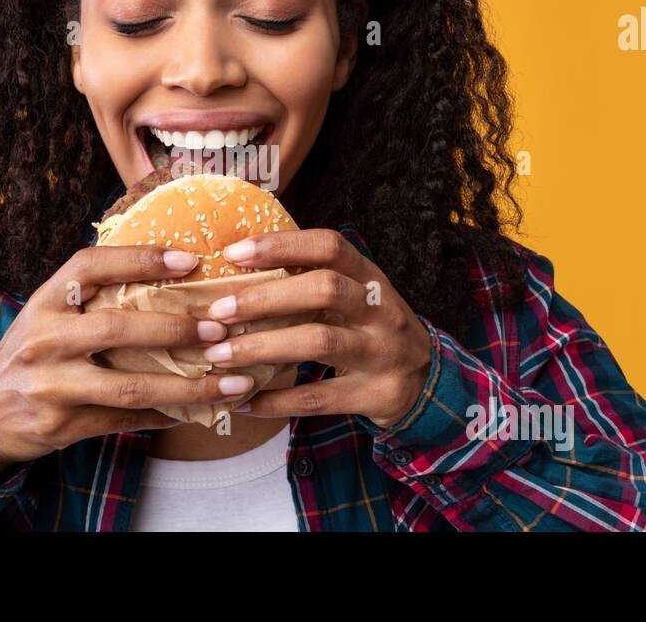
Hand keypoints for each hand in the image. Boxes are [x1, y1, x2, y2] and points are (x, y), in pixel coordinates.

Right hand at [0, 245, 256, 481]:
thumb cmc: (34, 351)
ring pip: (129, 386)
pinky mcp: (61, 426)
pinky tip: (197, 411)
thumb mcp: (49, 313)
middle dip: (176, 328)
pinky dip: (165, 416)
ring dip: (186, 386)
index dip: (141, 259)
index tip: (190, 260)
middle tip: (221, 329)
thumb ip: (94, 296)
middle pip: (117, 327)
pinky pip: (124, 421)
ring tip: (230, 383)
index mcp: (45, 301)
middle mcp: (45, 339)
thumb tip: (173, 274)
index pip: (91, 266)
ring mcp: (52, 386)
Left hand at [200, 229, 433, 427]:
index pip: (329, 246)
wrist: (426, 382)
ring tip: (220, 355)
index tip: (234, 252)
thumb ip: (311, 283)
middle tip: (219, 311)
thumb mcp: (355, 298)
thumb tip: (235, 269)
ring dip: (263, 347)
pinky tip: (243, 401)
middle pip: (325, 290)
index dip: (282, 245)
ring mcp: (383, 353)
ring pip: (320, 342)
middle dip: (266, 298)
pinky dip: (276, 400)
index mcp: (370, 278)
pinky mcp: (377, 394)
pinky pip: (319, 398)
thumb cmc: (370, 329)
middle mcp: (381, 310)